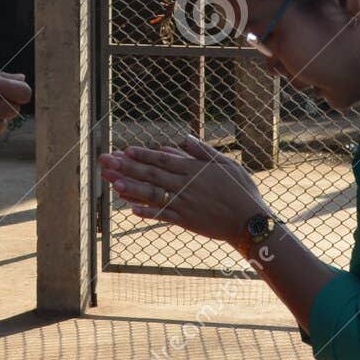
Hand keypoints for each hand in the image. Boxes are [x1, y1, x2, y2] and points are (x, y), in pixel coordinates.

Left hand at [98, 135, 267, 248]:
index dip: (143, 155)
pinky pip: (163, 215)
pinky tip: (132, 210)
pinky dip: (148, 212)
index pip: (163, 160)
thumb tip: (184, 139)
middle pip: (152, 174)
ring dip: (132, 189)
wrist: (250, 221)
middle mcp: (186, 185)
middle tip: (109, 164)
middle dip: (128, 168)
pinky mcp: (186, 221)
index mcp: (194, 169)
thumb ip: (203, 151)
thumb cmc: (241, 190)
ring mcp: (185, 204)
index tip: (125, 150)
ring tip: (113, 184)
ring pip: (153, 194)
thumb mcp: (226, 164)